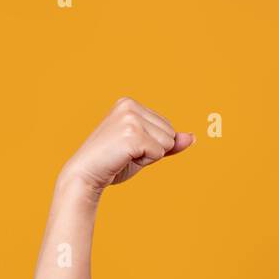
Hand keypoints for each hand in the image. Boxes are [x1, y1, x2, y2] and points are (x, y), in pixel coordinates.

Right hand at [57, 97, 194, 197]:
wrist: (85, 175)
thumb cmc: (113, 163)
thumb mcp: (144, 149)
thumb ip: (168, 143)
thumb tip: (193, 137)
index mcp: (129, 103)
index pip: (167, 126)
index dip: (153, 144)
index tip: (128, 147)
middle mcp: (129, 106)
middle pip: (170, 132)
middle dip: (153, 149)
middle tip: (126, 153)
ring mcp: (130, 119)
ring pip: (166, 142)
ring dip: (149, 155)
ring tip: (124, 154)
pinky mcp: (132, 134)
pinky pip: (159, 152)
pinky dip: (145, 161)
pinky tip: (124, 158)